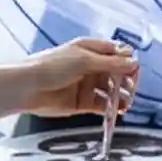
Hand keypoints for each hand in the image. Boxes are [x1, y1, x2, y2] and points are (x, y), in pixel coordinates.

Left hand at [20, 38, 139, 117]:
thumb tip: (134, 63)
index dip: (128, 62)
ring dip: (121, 96)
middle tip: (130, 89)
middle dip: (126, 80)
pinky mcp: (82, 102)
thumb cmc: (52, 66)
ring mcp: (87, 85)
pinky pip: (102, 105)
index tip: (133, 72)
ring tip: (125, 103)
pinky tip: (117, 111)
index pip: (118, 53)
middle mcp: (91, 66)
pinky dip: (111, 108)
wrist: (27, 87)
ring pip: (111, 90)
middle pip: (117, 73)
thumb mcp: (84, 60)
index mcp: (91, 49)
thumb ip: (111, 63)